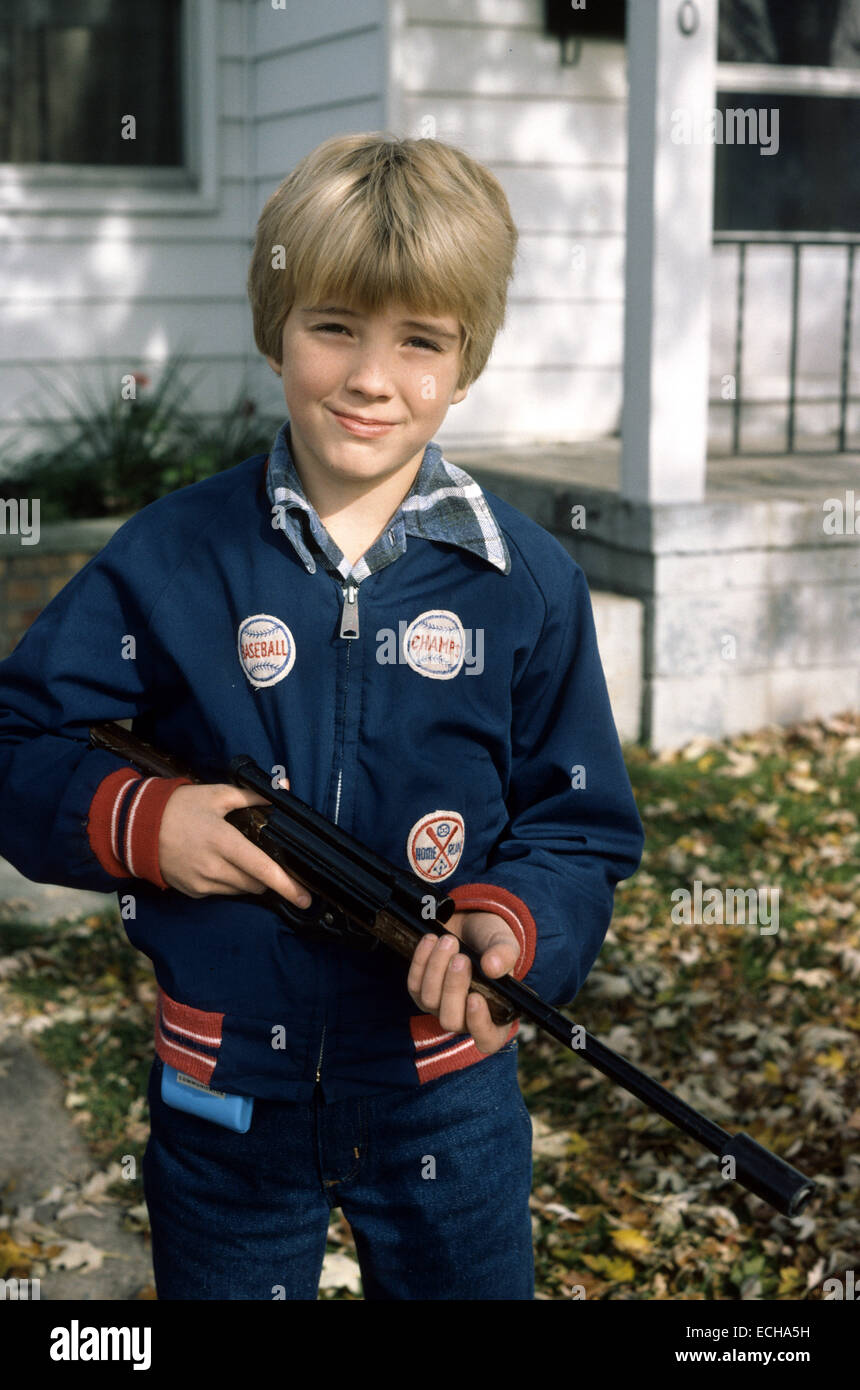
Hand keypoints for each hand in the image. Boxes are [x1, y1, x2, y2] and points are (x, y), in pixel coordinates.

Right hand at [158, 779, 311, 906]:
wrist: (136, 827)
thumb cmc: (179, 807)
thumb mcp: (217, 794)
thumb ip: (253, 796)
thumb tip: (282, 790)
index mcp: (223, 842)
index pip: (262, 869)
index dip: (287, 885)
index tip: (305, 897)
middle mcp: (213, 867)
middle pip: (256, 883)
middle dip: (268, 875)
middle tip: (266, 858)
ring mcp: (202, 883)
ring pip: (241, 889)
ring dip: (248, 878)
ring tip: (237, 855)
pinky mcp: (193, 891)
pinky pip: (223, 891)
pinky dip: (229, 881)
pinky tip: (218, 862)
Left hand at [406, 910, 519, 1055]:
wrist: (469, 925)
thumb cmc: (491, 941)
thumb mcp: (505, 943)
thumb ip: (505, 954)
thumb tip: (493, 968)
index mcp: (495, 1015)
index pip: (488, 1039)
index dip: (479, 1024)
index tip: (475, 997)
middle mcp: (465, 1018)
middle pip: (451, 1020)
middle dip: (454, 988)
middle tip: (461, 958)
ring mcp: (440, 1008)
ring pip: (430, 1001)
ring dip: (437, 968)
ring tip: (448, 941)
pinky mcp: (421, 993)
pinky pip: (414, 985)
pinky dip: (421, 961)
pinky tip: (431, 940)